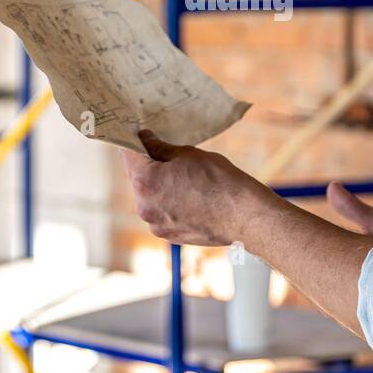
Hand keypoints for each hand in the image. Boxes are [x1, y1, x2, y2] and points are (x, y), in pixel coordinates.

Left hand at [120, 130, 267, 246]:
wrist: (243, 215)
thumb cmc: (219, 180)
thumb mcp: (188, 154)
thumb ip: (159, 148)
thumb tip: (145, 139)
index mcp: (144, 181)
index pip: (128, 154)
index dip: (134, 142)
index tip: (140, 136)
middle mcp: (144, 206)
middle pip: (137, 178)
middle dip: (149, 166)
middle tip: (169, 157)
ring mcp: (156, 225)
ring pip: (150, 198)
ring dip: (159, 187)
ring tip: (186, 181)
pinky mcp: (168, 236)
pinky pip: (162, 214)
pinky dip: (170, 204)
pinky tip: (190, 198)